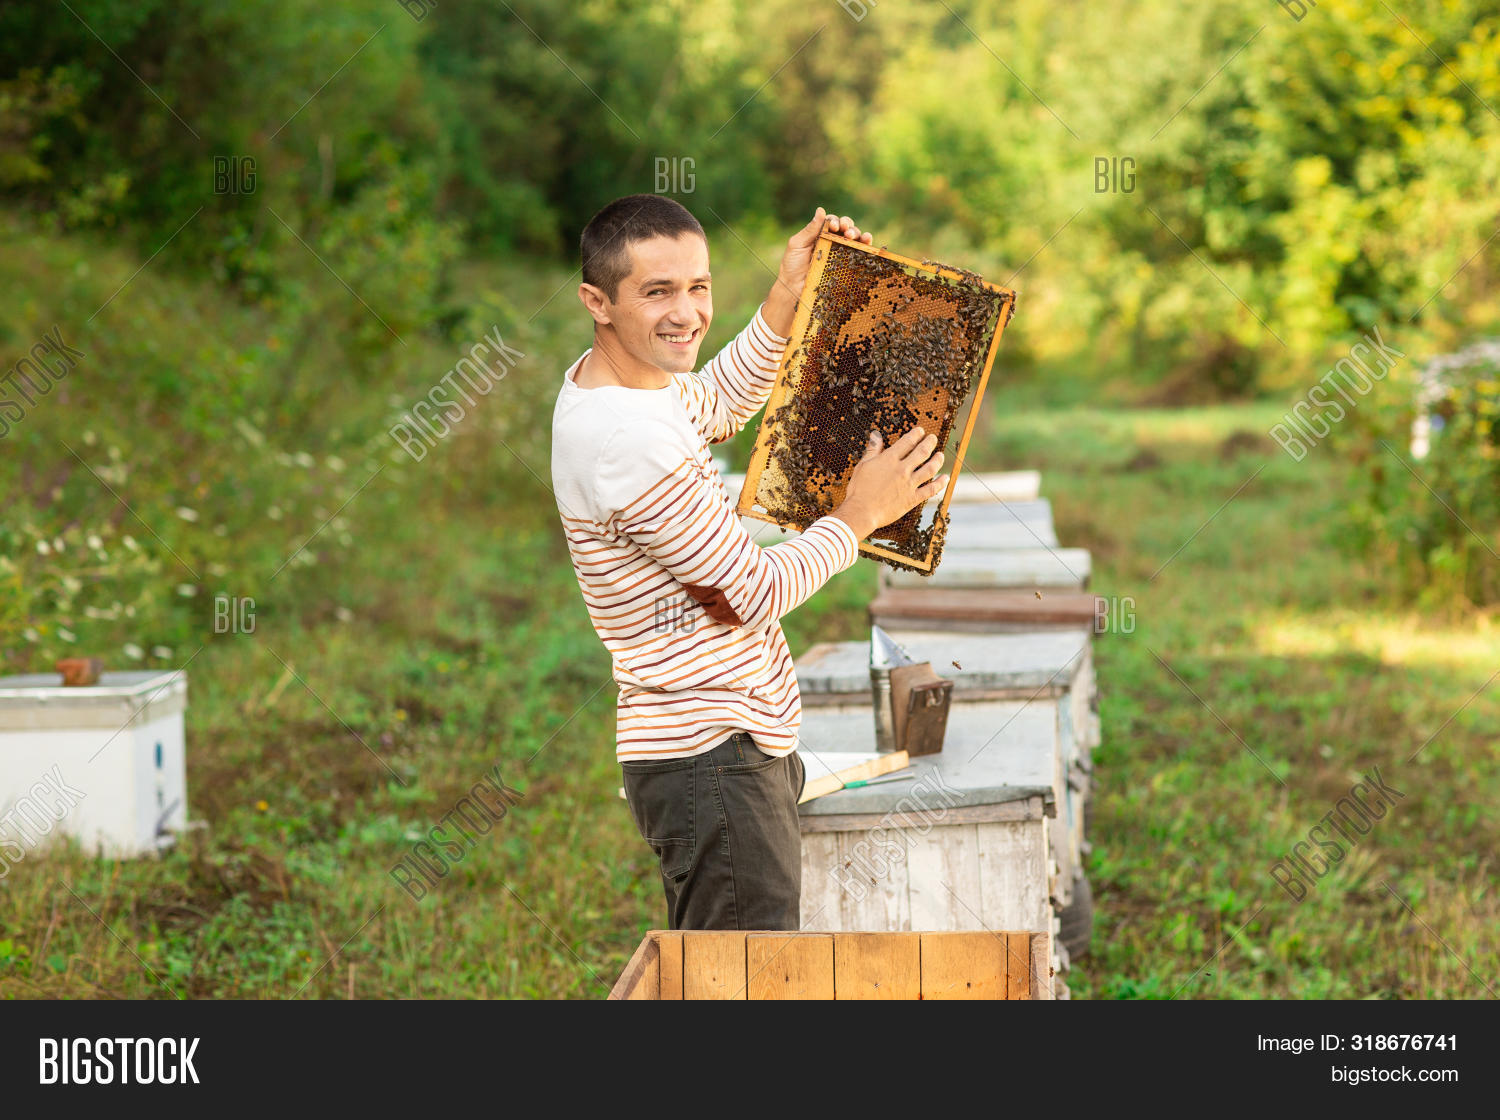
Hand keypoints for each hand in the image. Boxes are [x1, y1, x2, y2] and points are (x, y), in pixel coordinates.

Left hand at [762, 208, 874, 335]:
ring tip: (855, 237)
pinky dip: (866, 247)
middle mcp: (833, 242)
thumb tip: (821, 210)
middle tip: (846, 230)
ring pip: (855, 240)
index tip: (833, 226)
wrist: (793, 288)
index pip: (833, 222)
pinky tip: (868, 243)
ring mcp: (841, 254)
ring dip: (858, 234)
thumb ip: (809, 229)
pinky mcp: (846, 266)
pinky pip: (859, 255)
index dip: (836, 221)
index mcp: (821, 234)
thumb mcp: (797, 244)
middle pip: (846, 229)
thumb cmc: (792, 266)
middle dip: (849, 226)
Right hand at [831, 426, 947, 540]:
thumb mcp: (863, 466)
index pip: (907, 441)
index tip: (920, 431)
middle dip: (929, 442)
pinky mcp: (912, 498)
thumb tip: (876, 435)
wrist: (862, 512)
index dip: (916, 434)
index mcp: (889, 459)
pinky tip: (945, 478)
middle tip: (933, 438)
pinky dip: (940, 483)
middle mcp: (902, 469)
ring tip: (941, 455)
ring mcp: (909, 484)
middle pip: (922, 452)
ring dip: (938, 460)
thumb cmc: (859, 489)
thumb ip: (872, 450)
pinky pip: (931, 490)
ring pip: (930, 468)